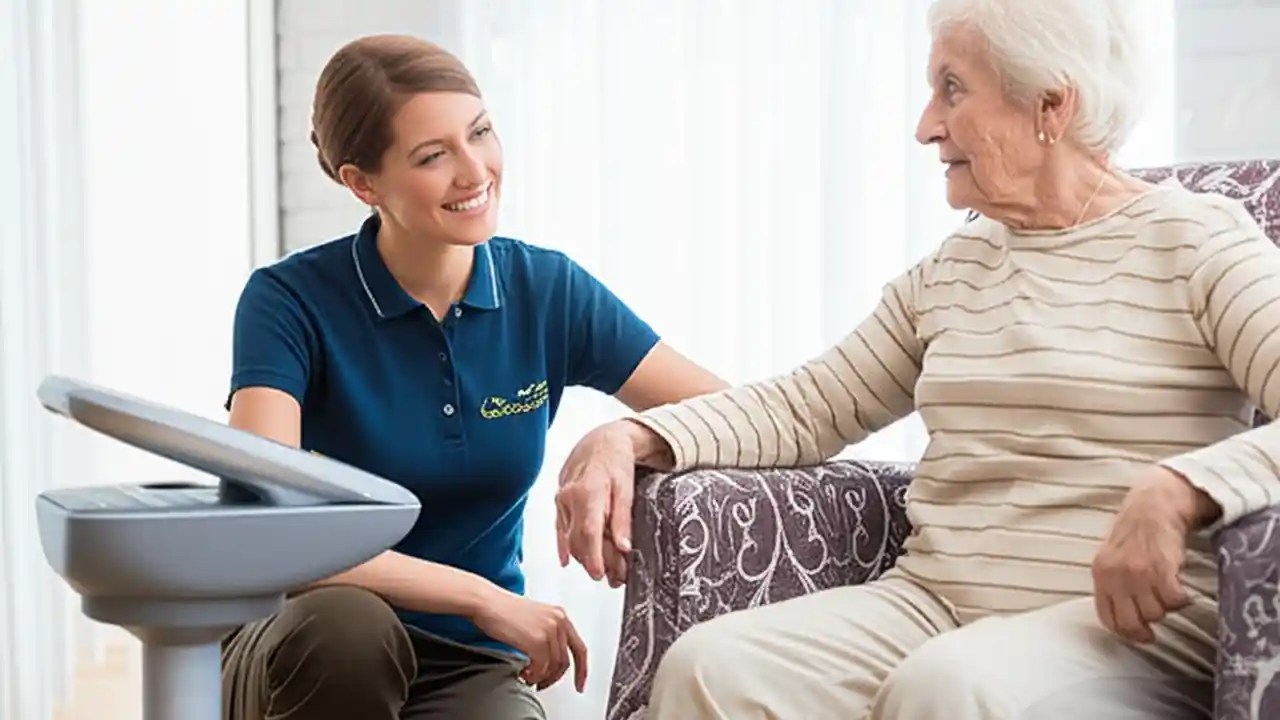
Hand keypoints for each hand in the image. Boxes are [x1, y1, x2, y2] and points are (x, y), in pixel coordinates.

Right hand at [470, 588, 587, 691]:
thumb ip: (548, 634)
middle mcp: (558, 621)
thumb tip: (550, 659)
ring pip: (553, 667)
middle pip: (566, 661)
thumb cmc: (502, 609)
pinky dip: (532, 676)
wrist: (486, 602)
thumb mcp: (534, 618)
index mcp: (559, 615)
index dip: (582, 670)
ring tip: (528, 676)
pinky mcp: (537, 641)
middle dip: (554, 678)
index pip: (579, 648)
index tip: (580, 684)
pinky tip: (523, 673)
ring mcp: (549, 631)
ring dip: (540, 677)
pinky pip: (541, 668)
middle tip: (543, 684)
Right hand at [556, 421, 648, 584]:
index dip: (594, 557)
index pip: (588, 533)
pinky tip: (569, 561)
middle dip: (594, 563)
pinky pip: (560, 530)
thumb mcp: (627, 487)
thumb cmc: (614, 461)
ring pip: (569, 538)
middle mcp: (569, 498)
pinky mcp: (558, 504)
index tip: (601, 574)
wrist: (599, 442)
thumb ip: (623, 518)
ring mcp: (561, 501)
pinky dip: (565, 547)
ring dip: (585, 557)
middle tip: (613, 577)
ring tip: (606, 570)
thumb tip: (623, 547)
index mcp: (587, 492)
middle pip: (578, 540)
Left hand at [1091, 466, 1213, 642]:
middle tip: (1158, 620)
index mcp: (1100, 574)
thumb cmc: (1134, 533)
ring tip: (1167, 591)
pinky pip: (1174, 600)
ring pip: (1156, 613)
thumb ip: (1112, 584)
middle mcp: (1116, 576)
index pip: (1107, 617)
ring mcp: (1138, 574)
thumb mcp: (1111, 557)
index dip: (1125, 632)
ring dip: (1166, 608)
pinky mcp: (1162, 569)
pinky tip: (1182, 590)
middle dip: (1147, 627)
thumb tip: (1120, 617)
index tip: (1139, 635)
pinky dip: (1182, 600)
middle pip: (1132, 622)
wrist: (1153, 506)